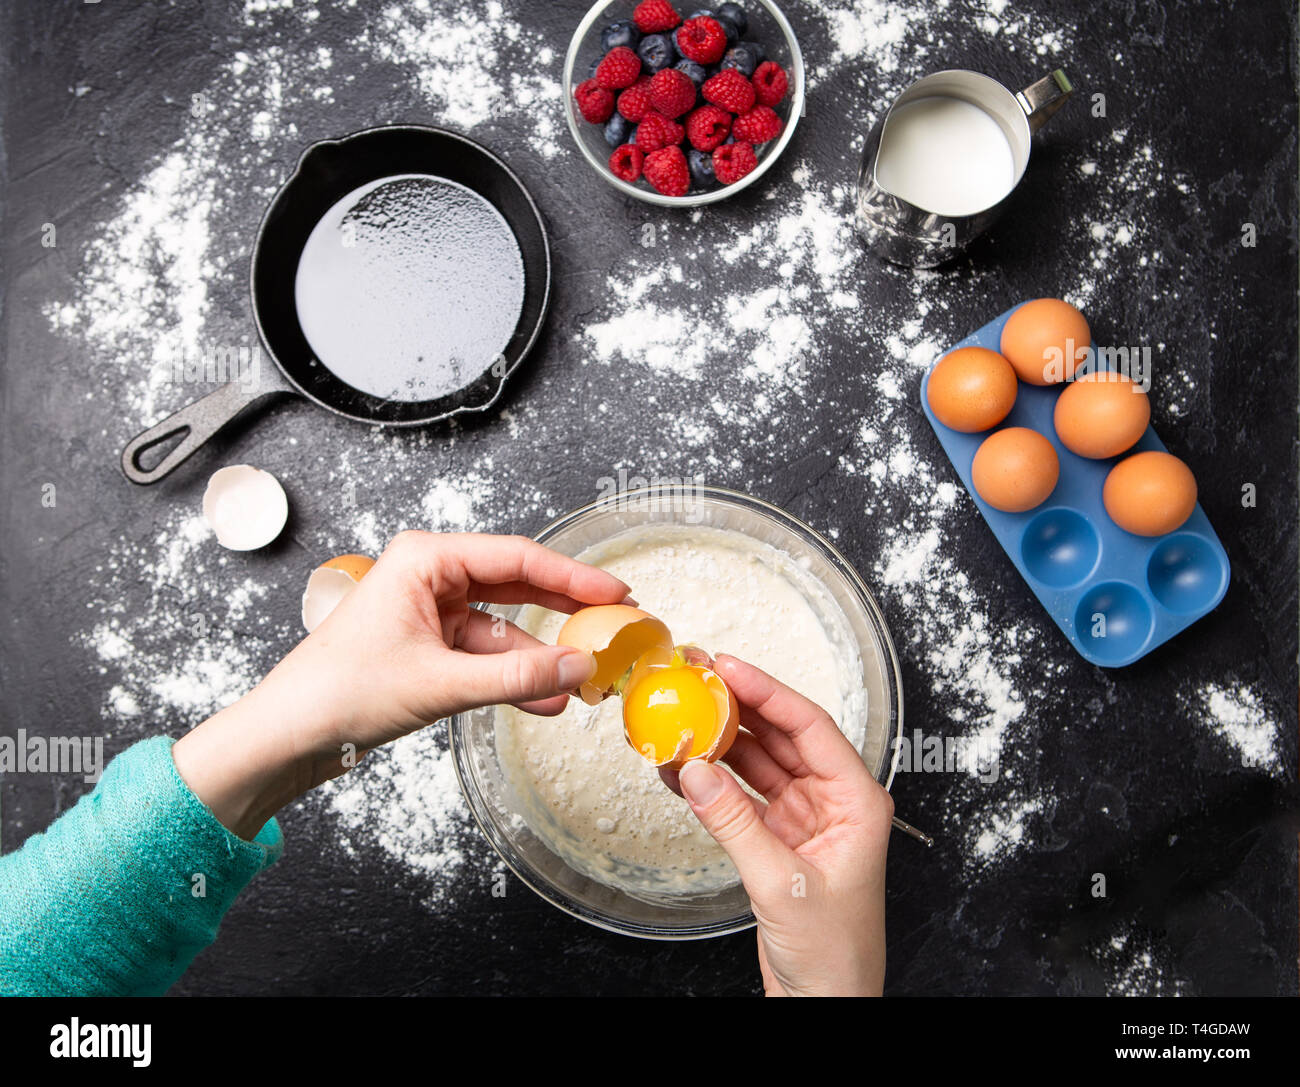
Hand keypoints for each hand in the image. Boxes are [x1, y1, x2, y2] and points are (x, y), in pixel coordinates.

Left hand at [174, 531, 628, 838]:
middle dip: (564, 612)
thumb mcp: (440, 684)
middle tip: (614, 624)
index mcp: (424, 559)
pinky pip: (486, 658)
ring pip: (504, 629)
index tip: (615, 593)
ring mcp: (430, 614)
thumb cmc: (338, 692)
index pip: (516, 558)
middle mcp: (430, 578)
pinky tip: (547, 699)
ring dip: (539, 659)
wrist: (288, 736)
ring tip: (583, 680)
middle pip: (517, 586)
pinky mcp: (430, 649)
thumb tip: (576, 668)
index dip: (573, 577)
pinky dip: (514, 679)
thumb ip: (515, 679)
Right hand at [670, 655, 893, 996]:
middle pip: (781, 736)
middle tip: (697, 679)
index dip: (768, 691)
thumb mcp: (782, 884)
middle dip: (738, 706)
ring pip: (756, 763)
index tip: (729, 668)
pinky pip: (739, 797)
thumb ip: (735, 824)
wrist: (827, 1005)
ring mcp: (802, 819)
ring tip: (681, 714)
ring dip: (719, 742)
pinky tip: (680, 768)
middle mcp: (831, 802)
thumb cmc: (836, 956)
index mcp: (857, 801)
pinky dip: (710, 783)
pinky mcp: (776, 840)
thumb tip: (697, 771)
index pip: (810, 726)